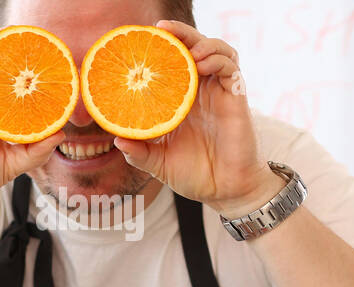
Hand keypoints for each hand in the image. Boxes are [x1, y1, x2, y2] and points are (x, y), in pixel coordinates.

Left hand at [113, 20, 283, 218]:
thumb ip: (139, 153)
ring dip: (203, 42)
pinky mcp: (236, 98)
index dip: (163, 48)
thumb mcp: (159, 164)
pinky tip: (202, 64)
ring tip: (186, 49)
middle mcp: (202, 91)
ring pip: (217, 51)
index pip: (174, 63)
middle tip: (162, 28)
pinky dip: (218, 59)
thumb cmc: (195, 175)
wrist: (225, 191)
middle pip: (195, 48)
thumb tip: (117, 141)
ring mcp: (220, 92)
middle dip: (181, 33)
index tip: (143, 39)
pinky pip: (231, 68)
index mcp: (182, 100)